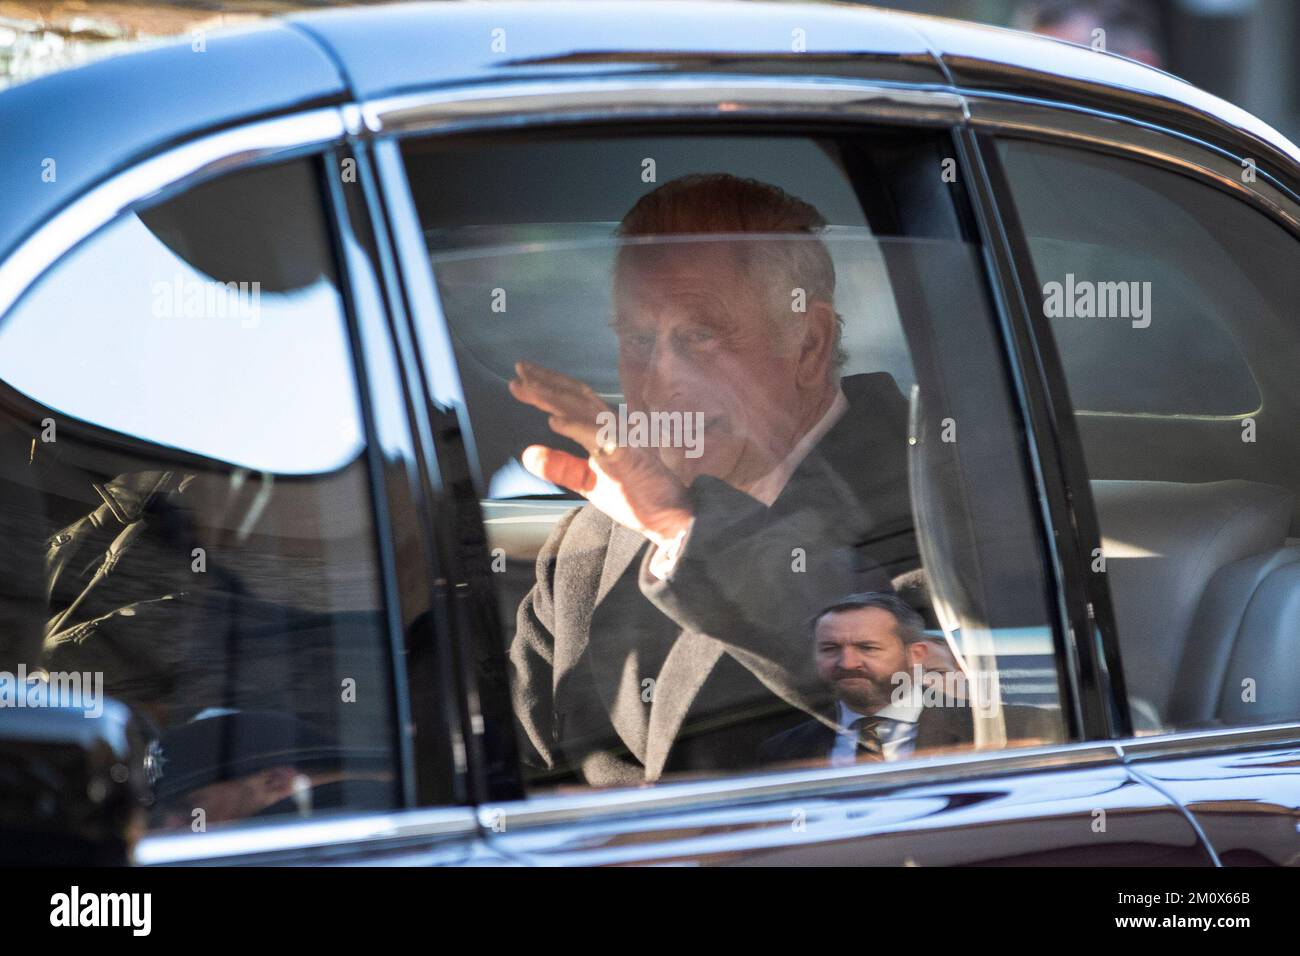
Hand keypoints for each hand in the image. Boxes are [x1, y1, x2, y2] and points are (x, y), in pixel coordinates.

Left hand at [508, 361, 692, 548]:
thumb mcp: (588, 482)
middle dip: (546, 382)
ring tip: (529, 388)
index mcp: (604, 430)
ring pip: (583, 409)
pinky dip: (575, 426)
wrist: (669, 518)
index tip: (520, 380)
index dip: (547, 387)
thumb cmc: (636, 496)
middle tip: (519, 371)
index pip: (573, 401)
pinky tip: (554, 420)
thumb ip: (560, 466)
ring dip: (554, 396)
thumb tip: (527, 454)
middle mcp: (612, 427)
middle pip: (576, 396)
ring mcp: (621, 438)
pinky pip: (598, 436)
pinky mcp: (627, 455)